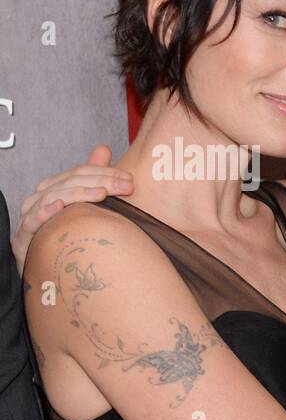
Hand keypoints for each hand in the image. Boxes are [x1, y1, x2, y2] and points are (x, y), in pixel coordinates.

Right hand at [12, 145, 132, 269]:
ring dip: (78, 193)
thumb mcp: (85, 204)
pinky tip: (61, 206)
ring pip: (52, 197)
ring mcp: (30, 217)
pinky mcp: (23, 238)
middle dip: (100, 181)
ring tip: (102, 194)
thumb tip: (103, 149)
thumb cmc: (67, 235)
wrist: (47, 271)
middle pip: (69, 182)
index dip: (105, 172)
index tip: (130, 178)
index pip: (80, 173)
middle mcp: (40, 200)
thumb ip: (93, 176)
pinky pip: (32, 221)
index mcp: (55, 189)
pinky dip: (46, 211)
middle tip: (126, 185)